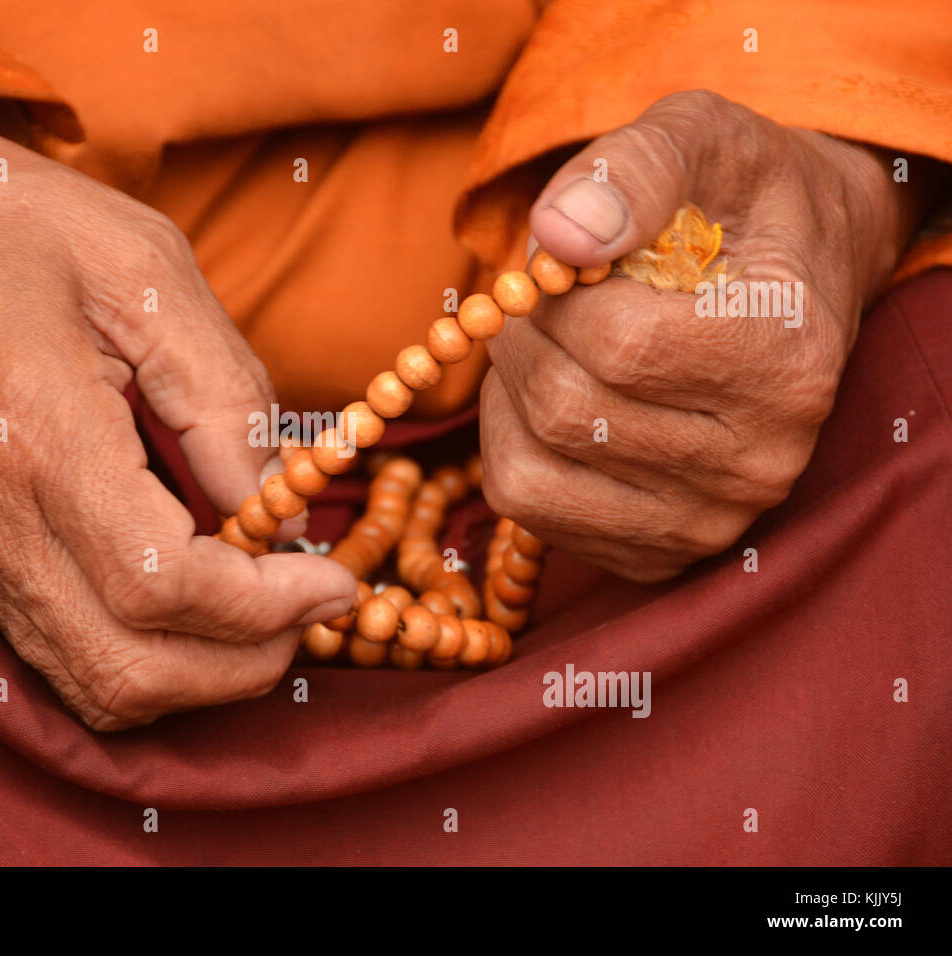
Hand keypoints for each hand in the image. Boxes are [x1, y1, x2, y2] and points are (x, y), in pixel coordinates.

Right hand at [0, 96, 355, 728]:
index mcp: (37, 438)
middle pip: (131, 671)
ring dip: (197, 674)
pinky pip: (58, 654)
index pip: (162, 587)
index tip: (330, 578)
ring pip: (93, 685)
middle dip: (245, 663)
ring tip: (261, 609)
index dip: (265, 606)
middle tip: (309, 605)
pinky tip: (187, 600)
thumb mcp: (136, 265)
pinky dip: (142, 655)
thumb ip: (221, 393)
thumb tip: (275, 505)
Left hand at [481, 90, 936, 580]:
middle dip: (523, 339)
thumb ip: (635, 169)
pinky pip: (527, 507)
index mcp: (785, 359)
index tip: (565, 261)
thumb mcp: (702, 140)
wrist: (792, 278)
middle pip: (566, 411)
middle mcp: (759, 462)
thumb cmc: (740, 203)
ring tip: (550, 345)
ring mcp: (708, 521)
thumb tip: (555, 234)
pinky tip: (550, 399)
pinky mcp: (655, 553)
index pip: (615, 343)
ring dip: (508, 393)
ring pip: (531, 472)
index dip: (554, 293)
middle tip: (539, 300)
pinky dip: (509, 442)